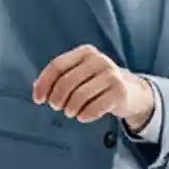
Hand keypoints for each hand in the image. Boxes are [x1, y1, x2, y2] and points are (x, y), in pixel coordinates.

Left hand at [33, 45, 155, 129]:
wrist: (132, 92)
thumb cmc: (98, 84)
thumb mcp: (80, 75)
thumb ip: (59, 78)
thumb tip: (37, 90)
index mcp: (86, 52)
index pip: (57, 65)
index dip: (44, 84)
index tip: (38, 99)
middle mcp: (100, 60)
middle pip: (66, 82)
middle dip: (56, 99)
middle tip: (57, 107)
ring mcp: (112, 75)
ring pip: (79, 96)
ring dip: (70, 109)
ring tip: (70, 112)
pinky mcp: (120, 92)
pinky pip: (94, 107)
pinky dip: (84, 115)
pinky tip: (83, 116)